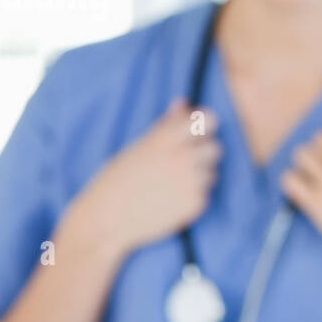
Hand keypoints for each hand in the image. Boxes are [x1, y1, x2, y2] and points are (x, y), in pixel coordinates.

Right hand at [78, 97, 222, 255]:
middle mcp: (183, 156)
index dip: (204, 128)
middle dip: (203, 156)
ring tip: (169, 186)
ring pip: (212, 174)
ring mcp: (191, 181)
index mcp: (167, 137)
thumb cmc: (118, 179)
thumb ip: (166, 125)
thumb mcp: (139, 146)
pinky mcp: (196, 204)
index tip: (196, 135)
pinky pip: (205, 195)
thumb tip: (183, 102)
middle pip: (215, 148)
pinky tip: (170, 202)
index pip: (209, 120)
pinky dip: (192, 198)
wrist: (106, 218)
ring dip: (198, 178)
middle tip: (179, 166)